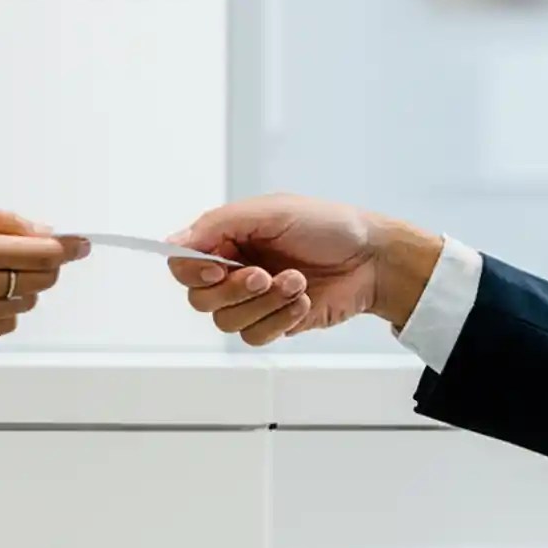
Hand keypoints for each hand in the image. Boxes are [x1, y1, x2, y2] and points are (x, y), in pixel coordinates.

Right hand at [0, 199, 88, 344]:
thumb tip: (42, 229)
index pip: (42, 254)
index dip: (67, 247)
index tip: (81, 242)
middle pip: (40, 282)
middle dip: (46, 265)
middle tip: (34, 251)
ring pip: (24, 306)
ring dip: (23, 287)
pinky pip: (1, 327)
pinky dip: (3, 310)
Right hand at [167, 194, 441, 344]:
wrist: (373, 259)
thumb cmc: (328, 226)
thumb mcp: (270, 211)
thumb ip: (218, 224)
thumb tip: (174, 241)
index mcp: (227, 239)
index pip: (183, 264)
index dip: (193, 271)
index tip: (217, 268)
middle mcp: (234, 270)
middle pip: (200, 299)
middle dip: (233, 290)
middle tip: (264, 275)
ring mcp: (253, 301)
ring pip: (227, 322)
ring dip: (264, 303)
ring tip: (296, 282)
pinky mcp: (273, 324)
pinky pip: (254, 336)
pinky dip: (279, 319)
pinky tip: (302, 300)